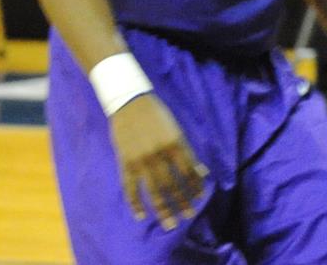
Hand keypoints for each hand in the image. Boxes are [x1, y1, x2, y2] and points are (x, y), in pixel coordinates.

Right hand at [110, 93, 209, 229]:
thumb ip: (186, 151)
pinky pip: (130, 189)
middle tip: (188, 216)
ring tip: (171, 223)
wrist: (129, 103)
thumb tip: (200, 172)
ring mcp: (141, 161)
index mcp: (176, 143)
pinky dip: (135, 204)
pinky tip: (142, 216)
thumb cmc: (157, 115)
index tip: (200, 199)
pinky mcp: (125, 164)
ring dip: (164, 210)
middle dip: (182, 202)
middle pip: (173, 185)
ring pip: (154, 191)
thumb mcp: (176, 130)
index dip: (195, 186)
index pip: (189, 171)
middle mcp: (159, 154)